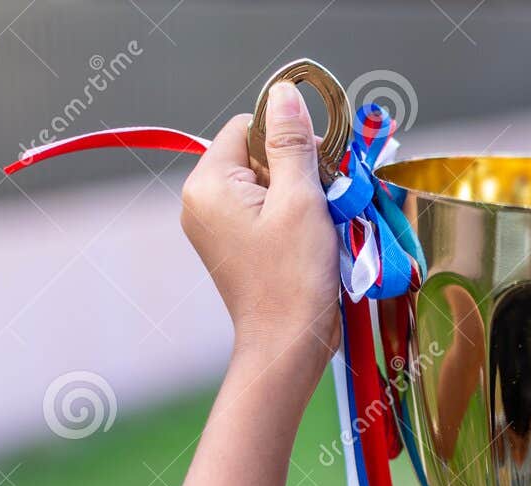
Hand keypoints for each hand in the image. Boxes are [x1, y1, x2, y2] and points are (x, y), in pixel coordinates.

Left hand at [180, 82, 340, 372]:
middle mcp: (202, 202)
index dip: (289, 138)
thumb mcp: (300, 200)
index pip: (248, 126)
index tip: (322, 166)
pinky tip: (314, 240)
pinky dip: (294, 218)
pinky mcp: (234, 248)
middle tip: (328, 200)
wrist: (287, 347)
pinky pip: (265, 213)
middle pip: (257, 155)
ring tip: (322, 226)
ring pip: (266, 185)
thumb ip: (292, 143)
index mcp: (208, 184)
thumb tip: (284, 93)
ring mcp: (215, 228)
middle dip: (298, 170)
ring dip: (302, 196)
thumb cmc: (294, 279)